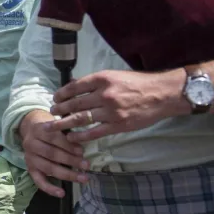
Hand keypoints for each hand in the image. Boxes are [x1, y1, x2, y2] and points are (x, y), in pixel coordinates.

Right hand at [19, 109, 88, 197]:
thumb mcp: (57, 124)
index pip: (54, 138)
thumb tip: (80, 150)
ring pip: (48, 168)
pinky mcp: (30, 169)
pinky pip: (39, 181)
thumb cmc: (50, 127)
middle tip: (86, 165)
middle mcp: (31, 144)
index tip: (82, 151)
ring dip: (67, 174)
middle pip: (51, 154)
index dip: (68, 145)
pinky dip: (50, 188)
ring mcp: (29, 158)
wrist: (30, 127)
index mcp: (38, 130)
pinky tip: (62, 193)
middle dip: (71, 160)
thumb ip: (67, 134)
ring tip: (83, 178)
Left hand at [49, 68, 184, 142]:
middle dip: (60, 109)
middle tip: (51, 113)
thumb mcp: (115, 76)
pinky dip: (81, 135)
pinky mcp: (118, 125)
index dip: (61, 93)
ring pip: (81, 119)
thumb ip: (95, 82)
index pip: (74, 87)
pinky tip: (72, 137)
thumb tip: (74, 87)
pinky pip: (94, 132)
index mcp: (103, 79)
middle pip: (75, 103)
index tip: (55, 98)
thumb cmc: (138, 83)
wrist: (161, 94)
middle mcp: (105, 94)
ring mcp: (111, 111)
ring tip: (54, 126)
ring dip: (65, 123)